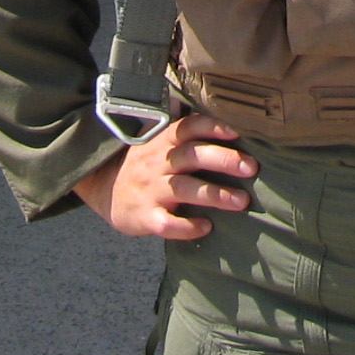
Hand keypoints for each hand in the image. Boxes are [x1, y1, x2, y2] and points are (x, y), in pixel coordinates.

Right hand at [73, 113, 257, 239]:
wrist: (103, 188)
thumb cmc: (146, 165)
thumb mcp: (161, 144)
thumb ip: (189, 138)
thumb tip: (235, 130)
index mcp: (165, 141)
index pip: (189, 127)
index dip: (212, 127)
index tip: (236, 132)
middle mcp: (159, 162)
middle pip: (192, 155)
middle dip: (223, 160)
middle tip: (251, 168)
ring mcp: (151, 190)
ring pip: (184, 189)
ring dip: (215, 195)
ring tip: (242, 202)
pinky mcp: (146, 216)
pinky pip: (166, 223)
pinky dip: (187, 227)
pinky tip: (206, 228)